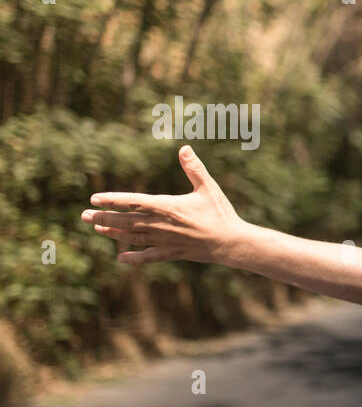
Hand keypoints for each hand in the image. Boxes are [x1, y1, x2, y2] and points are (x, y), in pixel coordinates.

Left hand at [81, 146, 248, 264]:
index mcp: (167, 207)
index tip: (95, 198)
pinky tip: (121, 257)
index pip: (133, 202)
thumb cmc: (220, 213)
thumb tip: (184, 148)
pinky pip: (148, 257)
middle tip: (84, 216)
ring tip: (97, 228)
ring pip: (132, 237)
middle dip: (103, 218)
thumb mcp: (208, 187)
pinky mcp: (171, 253)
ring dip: (113, 233)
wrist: (231, 242)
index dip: (113, 200)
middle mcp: (161, 225)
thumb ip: (194, 168)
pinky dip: (133, 258)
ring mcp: (165, 241)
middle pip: (126, 221)